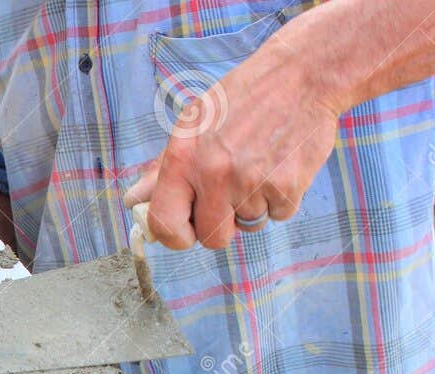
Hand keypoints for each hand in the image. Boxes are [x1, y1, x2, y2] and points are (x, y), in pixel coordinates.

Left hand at [124, 41, 344, 249]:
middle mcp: (214, 174)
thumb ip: (163, 169)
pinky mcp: (287, 187)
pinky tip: (280, 165)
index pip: (165, 225)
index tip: (186, 231)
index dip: (176, 237)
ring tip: (260, 165)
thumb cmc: (243, 99)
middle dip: (221, 225)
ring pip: (248, 226)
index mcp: (183, 159)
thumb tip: (133, 201)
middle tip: (231, 194)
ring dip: (254, 206)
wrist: (301, 74)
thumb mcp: (193, 124)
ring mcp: (252, 183)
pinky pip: (279, 215)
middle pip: (212, 238)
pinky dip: (281, 198)